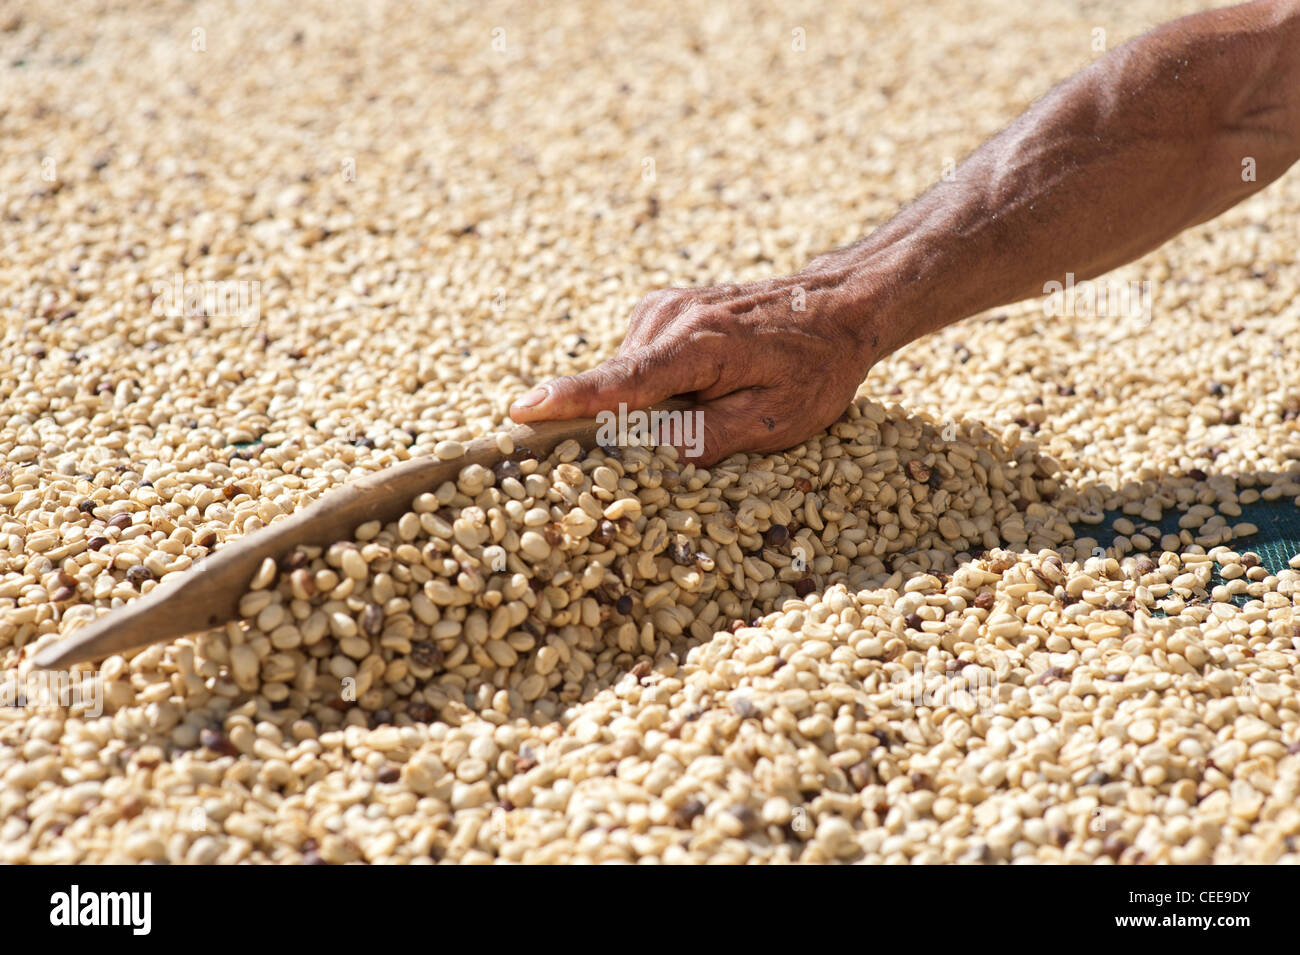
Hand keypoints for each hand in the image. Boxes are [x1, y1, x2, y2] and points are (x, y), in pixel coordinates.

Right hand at [508, 270, 884, 465]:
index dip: (572, 400)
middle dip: (621, 423)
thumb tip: (655, 457)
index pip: (624, 379)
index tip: (523, 412)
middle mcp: (670, 316)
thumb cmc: (816, 366)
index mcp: (700, 343)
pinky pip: (638, 363)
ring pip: (627, 376)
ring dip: (648, 404)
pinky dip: (654, 386)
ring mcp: (662, 308)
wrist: (839, 304)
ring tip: (711, 406)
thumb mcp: (779, 419)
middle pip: (618, 385)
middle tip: (674, 442)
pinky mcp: (660, 310)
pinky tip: (700, 391)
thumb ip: (713, 437)